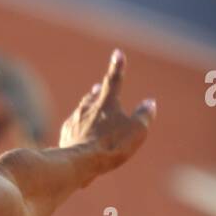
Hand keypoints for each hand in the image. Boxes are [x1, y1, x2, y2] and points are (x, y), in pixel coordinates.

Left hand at [58, 49, 155, 172]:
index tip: (117, 53)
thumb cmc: (111, 144)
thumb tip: (150, 104)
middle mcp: (87, 108)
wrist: (79, 162)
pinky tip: (78, 131)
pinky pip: (74, 126)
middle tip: (98, 87)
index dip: (117, 66)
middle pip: (94, 96)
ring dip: (87, 106)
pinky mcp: (66, 134)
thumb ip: (144, 116)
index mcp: (106, 102)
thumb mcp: (136, 130)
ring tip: (89, 105)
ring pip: (82, 109)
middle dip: (98, 91)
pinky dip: (79, 126)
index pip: (114, 79)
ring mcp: (75, 120)